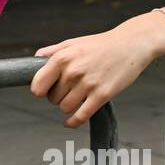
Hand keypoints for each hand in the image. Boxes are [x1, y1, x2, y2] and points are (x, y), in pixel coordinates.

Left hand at [31, 26, 153, 127]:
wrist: (130, 44)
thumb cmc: (101, 44)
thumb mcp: (73, 43)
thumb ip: (52, 52)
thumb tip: (35, 59)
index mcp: (62, 59)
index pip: (38, 86)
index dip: (40, 90)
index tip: (45, 90)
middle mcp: (73, 72)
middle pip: (52, 99)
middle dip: (57, 96)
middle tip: (68, 89)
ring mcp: (88, 84)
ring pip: (65, 108)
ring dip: (67, 106)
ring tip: (76, 97)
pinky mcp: (102, 95)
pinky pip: (81, 116)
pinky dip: (73, 122)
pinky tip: (70, 122)